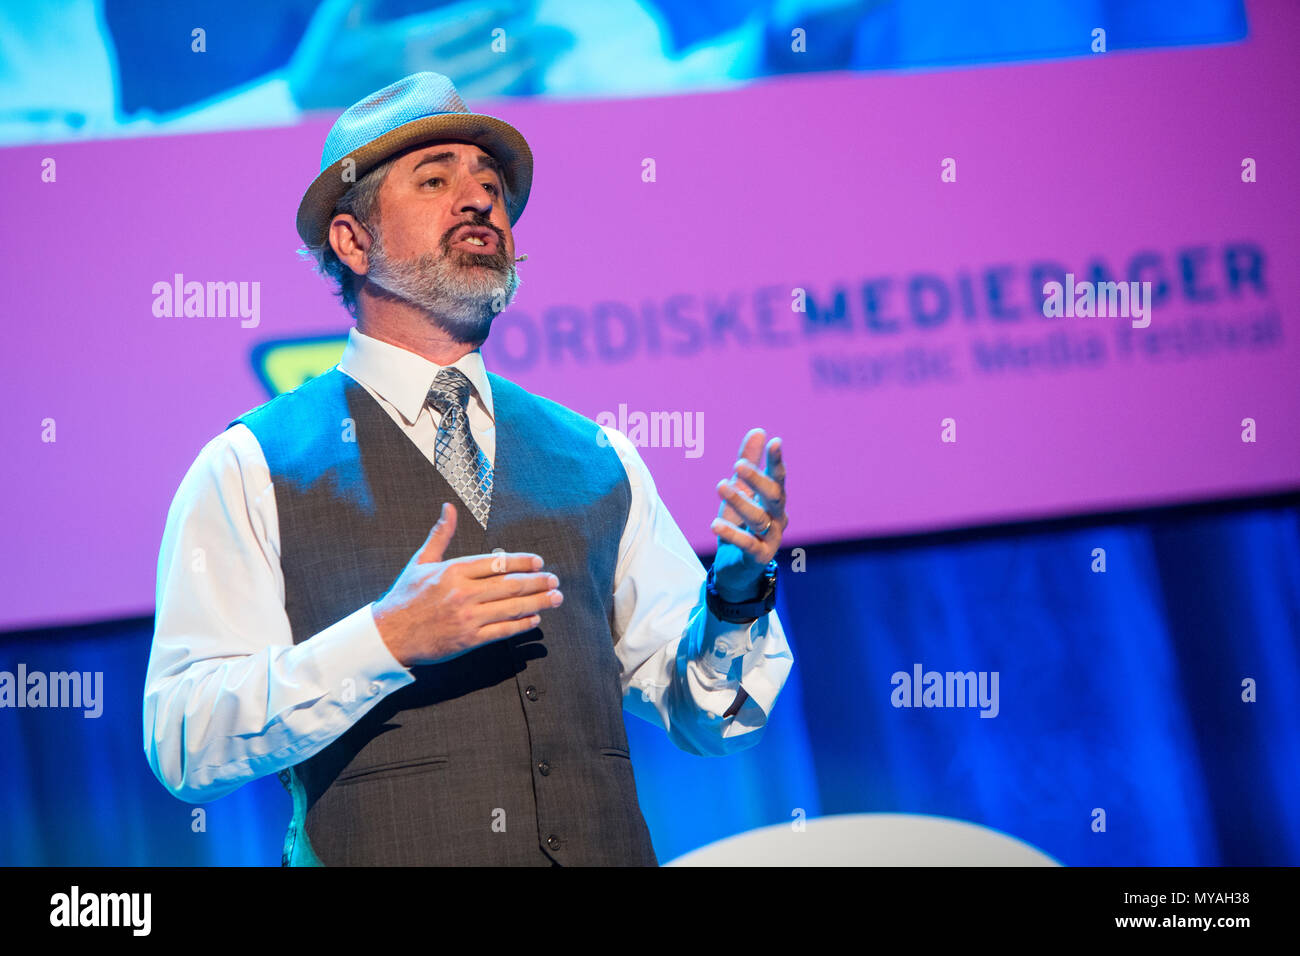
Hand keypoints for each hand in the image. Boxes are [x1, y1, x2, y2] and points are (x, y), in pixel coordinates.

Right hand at [372, 502, 562, 666]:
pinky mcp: (468, 640)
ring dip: (538, 602)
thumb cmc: (405, 596)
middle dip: (538, 582)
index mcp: (454, 571)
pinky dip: (521, 624)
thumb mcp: (421, 561)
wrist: (388, 635)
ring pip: (511, 608)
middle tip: (555, 580)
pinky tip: (535, 618)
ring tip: (555, 598)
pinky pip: (502, 631)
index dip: (522, 562)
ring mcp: (467, 617)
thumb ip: (440, 535)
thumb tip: (448, 507)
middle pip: (510, 585)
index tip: (539, 562)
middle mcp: (463, 593)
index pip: (497, 563)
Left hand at [710, 428, 787, 601]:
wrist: (737, 568)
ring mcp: (771, 538)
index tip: (774, 442)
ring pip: (758, 518)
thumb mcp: (740, 491)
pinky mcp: (760, 556)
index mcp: (774, 500)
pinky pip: (748, 544)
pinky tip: (715, 524)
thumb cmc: (740, 524)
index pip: (778, 477)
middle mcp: (778, 517)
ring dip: (740, 501)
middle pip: (774, 496)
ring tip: (720, 486)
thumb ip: (748, 463)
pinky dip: (732, 533)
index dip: (776, 460)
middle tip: (737, 465)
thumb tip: (759, 431)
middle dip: (757, 479)